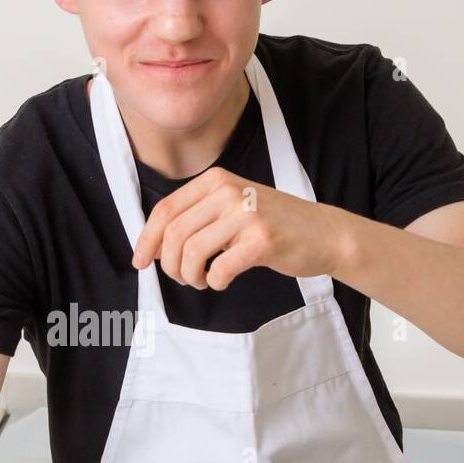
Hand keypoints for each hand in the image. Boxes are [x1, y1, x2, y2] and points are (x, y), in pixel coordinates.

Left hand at [131, 166, 352, 289]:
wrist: (323, 233)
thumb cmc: (272, 226)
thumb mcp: (230, 207)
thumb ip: (195, 218)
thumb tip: (151, 245)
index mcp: (215, 180)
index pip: (165, 210)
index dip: (146, 240)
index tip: (140, 262)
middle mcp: (228, 190)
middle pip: (174, 234)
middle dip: (170, 265)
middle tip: (183, 278)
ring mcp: (246, 213)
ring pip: (191, 253)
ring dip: (190, 276)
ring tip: (203, 280)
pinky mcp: (262, 240)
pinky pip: (219, 269)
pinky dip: (215, 282)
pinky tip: (222, 281)